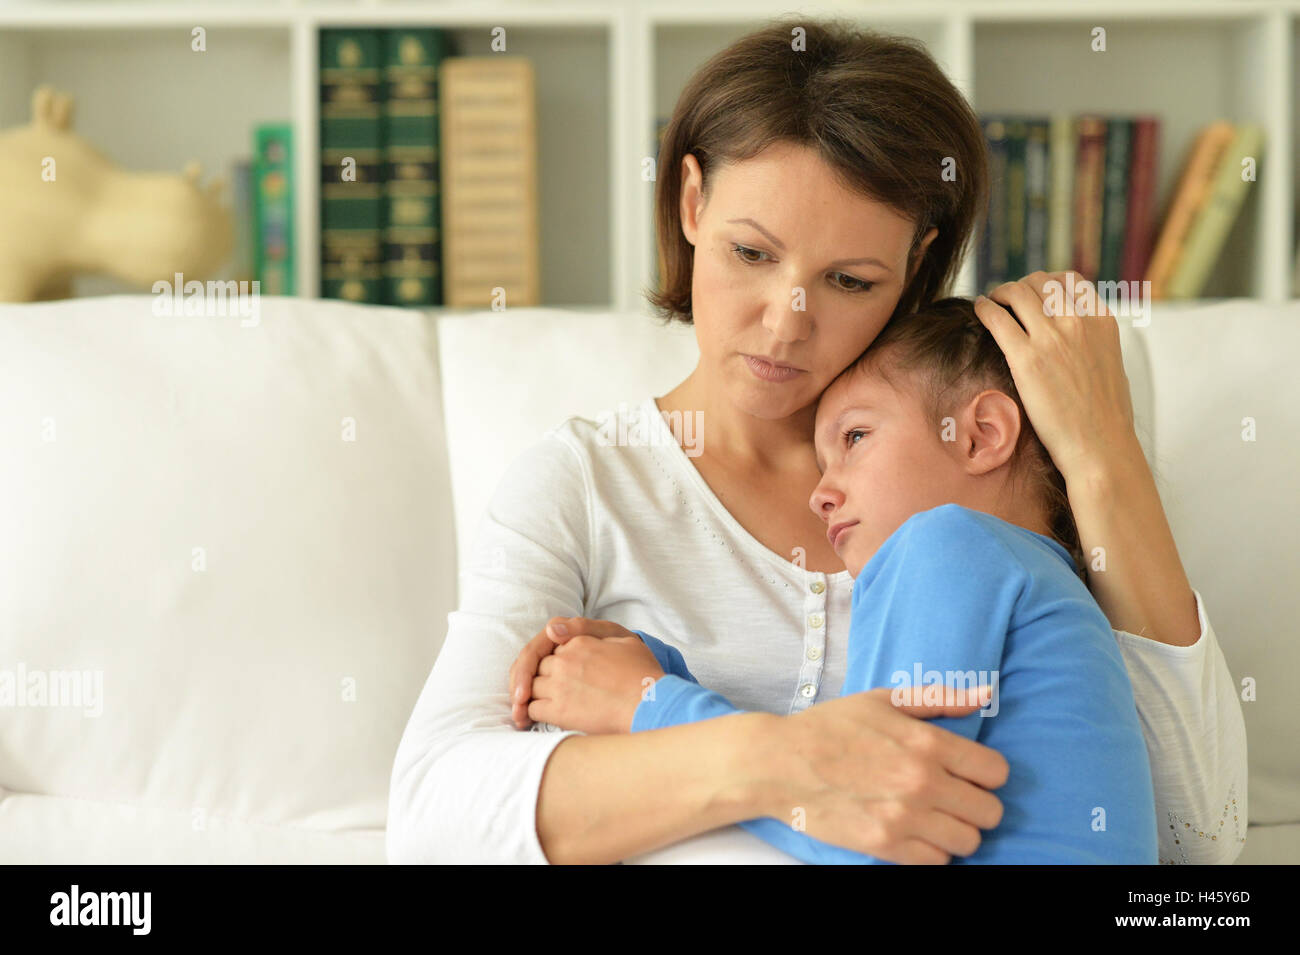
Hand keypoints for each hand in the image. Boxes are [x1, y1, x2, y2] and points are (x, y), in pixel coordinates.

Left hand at [507, 616, 660, 731]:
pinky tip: (540, 718)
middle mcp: (566, 660)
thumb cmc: (644, 674)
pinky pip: (533, 708)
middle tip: (547, 693)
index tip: (563, 676)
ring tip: (541, 706)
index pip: (555, 650)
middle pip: (540, 667)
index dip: (558, 663)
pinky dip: (533, 712)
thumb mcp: (625, 640)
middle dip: (542, 678)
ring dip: (534, 695)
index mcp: (580, 641)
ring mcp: (560, 685)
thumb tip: (563, 634)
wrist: (650, 705)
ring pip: (532, 686)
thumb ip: (594, 633)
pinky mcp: (559, 710)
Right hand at [751, 685, 1007, 863]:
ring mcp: (904, 817)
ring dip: (956, 831)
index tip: (967, 774)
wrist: (778, 763)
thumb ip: (939, 699)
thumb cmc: (829, 727)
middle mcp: (922, 781)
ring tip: (933, 818)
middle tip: (951, 799)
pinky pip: (936, 863)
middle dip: (975, 805)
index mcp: (926, 742)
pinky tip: (914, 834)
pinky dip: (931, 852)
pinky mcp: (883, 845)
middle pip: (990, 812)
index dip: (986, 774)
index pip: (996, 772)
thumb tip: (984, 694)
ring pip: (968, 842)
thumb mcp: (883, 700)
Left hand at [974, 271, 1138, 480]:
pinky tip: (979, 310)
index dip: (1047, 282)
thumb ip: (1093, 341)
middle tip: (1007, 298)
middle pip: (1040, 282)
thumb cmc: (1104, 416)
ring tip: (991, 301)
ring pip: (1017, 292)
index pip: (1071, 281)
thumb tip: (1077, 336)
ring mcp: (1051, 338)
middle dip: (1021, 286)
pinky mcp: (1025, 357)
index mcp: (1101, 322)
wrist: (1099, 444)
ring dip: (1000, 293)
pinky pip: (996, 318)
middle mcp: (1078, 322)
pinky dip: (984, 308)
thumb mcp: (1110, 363)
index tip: (1033, 292)